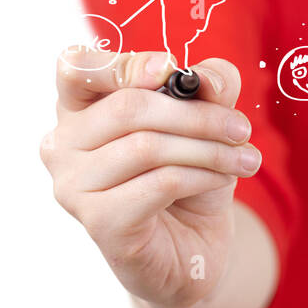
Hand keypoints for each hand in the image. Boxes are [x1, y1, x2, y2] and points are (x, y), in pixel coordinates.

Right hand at [40, 49, 260, 307]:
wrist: (193, 243)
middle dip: (197, 114)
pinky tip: (221, 179)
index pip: (76, 68)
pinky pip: (160, 184)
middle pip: (127, 107)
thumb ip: (208, 83)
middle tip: (241, 128)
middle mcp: (63, 144)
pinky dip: (202, 176)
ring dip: (209, 149)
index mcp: (78, 107)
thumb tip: (207, 79)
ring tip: (244, 157)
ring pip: (147, 147)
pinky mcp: (99, 222)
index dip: (121, 65)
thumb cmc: (186, 170)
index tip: (170, 70)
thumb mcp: (205, 116)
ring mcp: (74, 186)